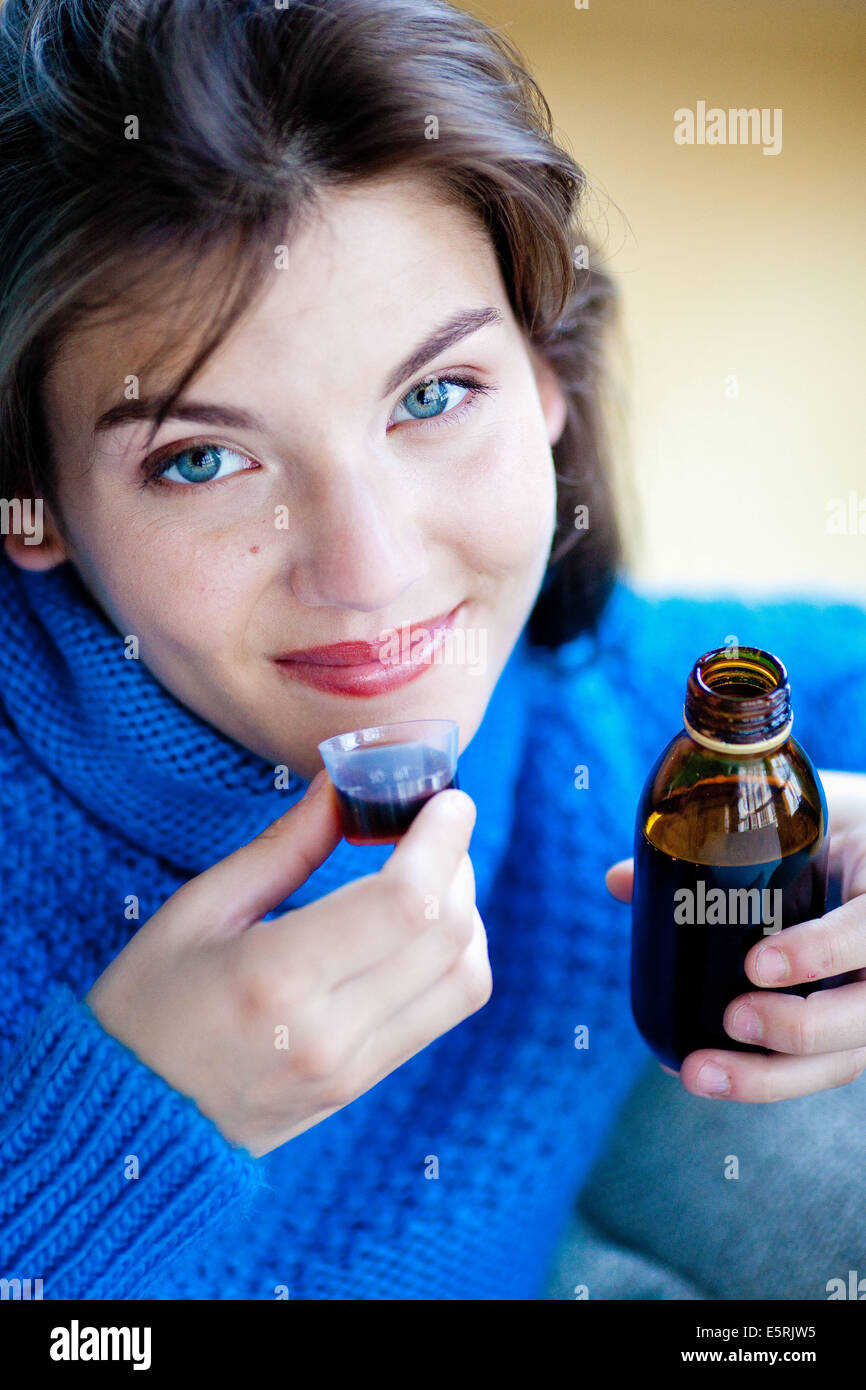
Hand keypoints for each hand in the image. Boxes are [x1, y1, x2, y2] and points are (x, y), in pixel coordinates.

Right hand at [85, 774, 488, 1156]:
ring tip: (432, 870)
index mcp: (277, 977)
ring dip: (467, 911)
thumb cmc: (146, 1004)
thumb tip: (345, 784)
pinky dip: (454, 955)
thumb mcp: (198, 910)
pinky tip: (420, 923)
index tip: (446, 798)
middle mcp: (328, 1032)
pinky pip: (444, 1012)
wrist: (128, 1123)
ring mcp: (352, 1069)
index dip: (443, 839)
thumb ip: (285, 846)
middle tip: (436, 821)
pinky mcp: (362, 1085)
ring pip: (464, 978)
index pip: (408, 903)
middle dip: (458, 862)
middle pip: (448, 935)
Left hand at [605, 769, 865, 1101]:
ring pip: (843, 1059)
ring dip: (770, 1077)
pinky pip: (818, 1066)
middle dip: (797, 1030)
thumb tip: (620, 881)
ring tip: (698, 1074)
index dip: (821, 953)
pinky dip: (763, 1077)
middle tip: (731, 1019)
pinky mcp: (851, 1029)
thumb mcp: (798, 816)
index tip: (757, 964)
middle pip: (863, 1019)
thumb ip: (724, 834)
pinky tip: (705, 1077)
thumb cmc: (835, 828)